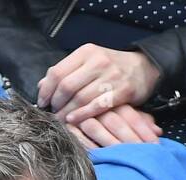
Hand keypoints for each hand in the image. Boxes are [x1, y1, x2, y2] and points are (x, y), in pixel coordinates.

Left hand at [38, 45, 161, 121]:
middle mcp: (98, 61)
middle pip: (66, 87)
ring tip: (61, 119)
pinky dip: (81, 115)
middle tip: (54, 112)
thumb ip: (65, 72)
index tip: (42, 102)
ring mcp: (111, 76)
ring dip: (66, 113)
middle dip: (56, 103)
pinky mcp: (122, 91)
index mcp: (86, 52)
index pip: (57, 72)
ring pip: (79, 99)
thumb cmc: (109, 68)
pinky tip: (74, 120)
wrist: (144, 68)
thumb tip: (41, 86)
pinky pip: (96, 107)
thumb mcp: (87, 62)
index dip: (45, 91)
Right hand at [66, 103, 161, 148]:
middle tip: (140, 154)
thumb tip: (157, 132)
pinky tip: (98, 153)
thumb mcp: (130, 110)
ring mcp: (82, 112)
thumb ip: (142, 119)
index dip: (143, 131)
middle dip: (129, 139)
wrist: (82, 90)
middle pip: (115, 122)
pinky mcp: (69, 123)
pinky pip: (76, 134)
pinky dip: (86, 144)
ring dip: (109, 142)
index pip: (131, 116)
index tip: (154, 145)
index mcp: (116, 98)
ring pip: (95, 127)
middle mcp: (99, 104)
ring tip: (121, 155)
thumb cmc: (112, 104)